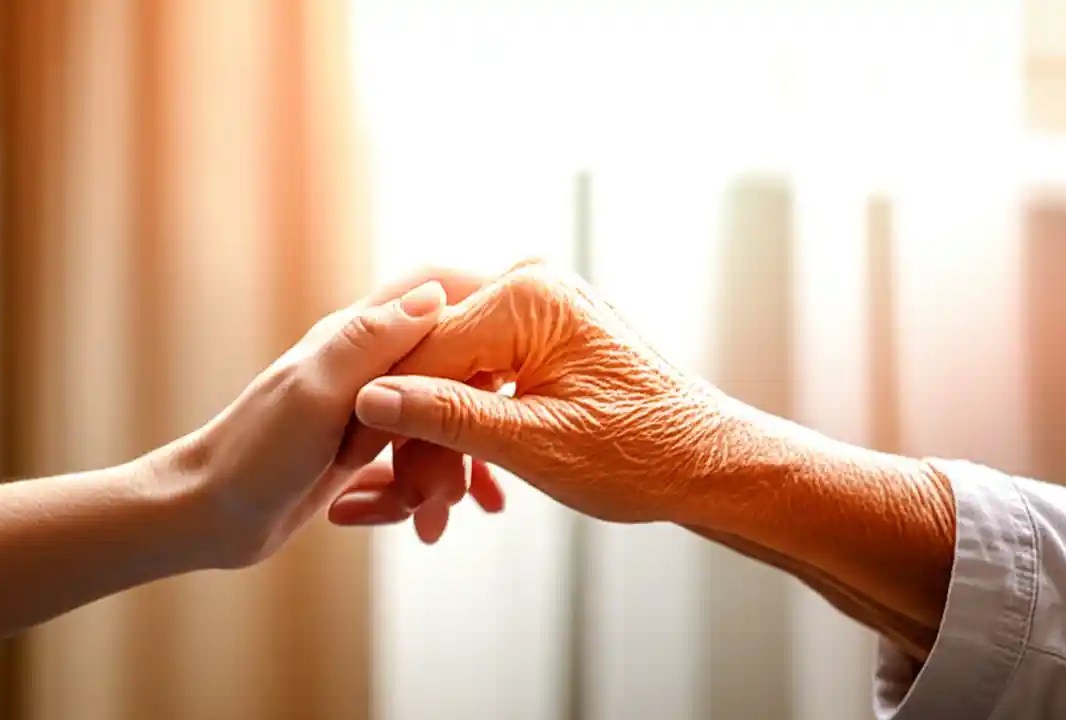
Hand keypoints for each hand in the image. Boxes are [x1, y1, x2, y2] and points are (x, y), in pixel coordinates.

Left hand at [145, 267, 500, 567]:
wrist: (208, 517)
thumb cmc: (253, 452)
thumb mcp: (316, 391)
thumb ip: (372, 342)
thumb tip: (435, 293)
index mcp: (358, 335)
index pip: (434, 291)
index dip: (482, 305)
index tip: (522, 348)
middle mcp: (369, 365)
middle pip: (452, 370)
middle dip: (470, 425)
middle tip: (476, 481)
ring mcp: (368, 409)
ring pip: (439, 424)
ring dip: (444, 473)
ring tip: (438, 517)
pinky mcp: (364, 449)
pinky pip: (416, 462)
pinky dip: (423, 492)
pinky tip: (430, 522)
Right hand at [329, 261, 729, 526]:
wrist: (708, 464)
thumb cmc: (640, 455)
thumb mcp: (531, 443)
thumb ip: (446, 417)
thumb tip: (368, 399)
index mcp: (526, 297)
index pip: (423, 349)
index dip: (385, 413)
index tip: (357, 466)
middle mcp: (530, 285)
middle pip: (437, 363)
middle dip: (420, 439)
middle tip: (413, 507)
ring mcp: (539, 308)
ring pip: (456, 376)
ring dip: (443, 443)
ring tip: (435, 510)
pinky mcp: (545, 336)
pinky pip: (484, 377)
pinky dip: (471, 429)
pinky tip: (467, 484)